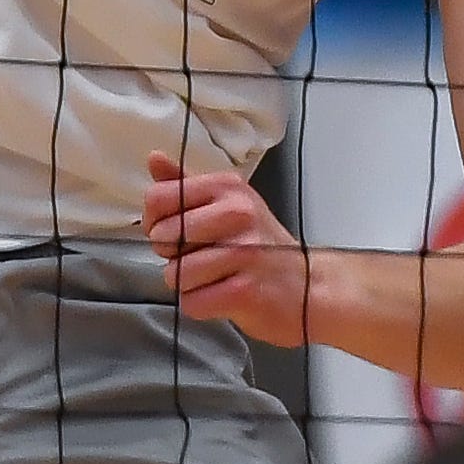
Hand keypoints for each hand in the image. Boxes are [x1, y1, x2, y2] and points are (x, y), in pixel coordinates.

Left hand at [144, 150, 315, 343]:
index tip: (174, 231)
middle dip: (173, 256)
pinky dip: (201, 305)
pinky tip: (223, 295)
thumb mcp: (227, 203)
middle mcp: (237, 213)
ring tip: (216, 278)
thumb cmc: (261, 245)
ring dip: (189, 284)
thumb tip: (154, 158)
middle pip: (163, 238)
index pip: (159, 198)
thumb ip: (186, 184)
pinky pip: (193, 301)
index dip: (156, 222)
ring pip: (176, 274)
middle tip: (202, 257)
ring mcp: (244, 251)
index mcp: (228, 188)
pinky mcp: (245, 290)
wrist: (309, 286)